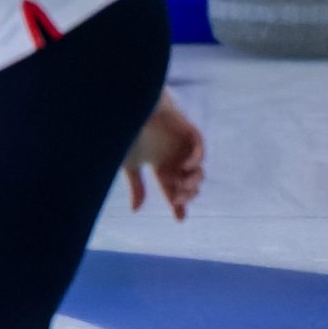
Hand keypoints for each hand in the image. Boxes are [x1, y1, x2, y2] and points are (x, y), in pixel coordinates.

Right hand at [123, 89, 204, 220]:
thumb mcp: (130, 166)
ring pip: (198, 171)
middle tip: (178, 199)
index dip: (177, 205)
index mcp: (160, 166)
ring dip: (193, 182)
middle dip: (185, 195)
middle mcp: (174, 158)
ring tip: (183, 185)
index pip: (172, 190)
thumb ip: (137, 187)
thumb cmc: (127, 134)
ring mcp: (183, 147)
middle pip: (187, 185)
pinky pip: (200, 150)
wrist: (131, 109)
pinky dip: (197, 160)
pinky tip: (186, 167)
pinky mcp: (189, 133)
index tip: (179, 219)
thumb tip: (135, 211)